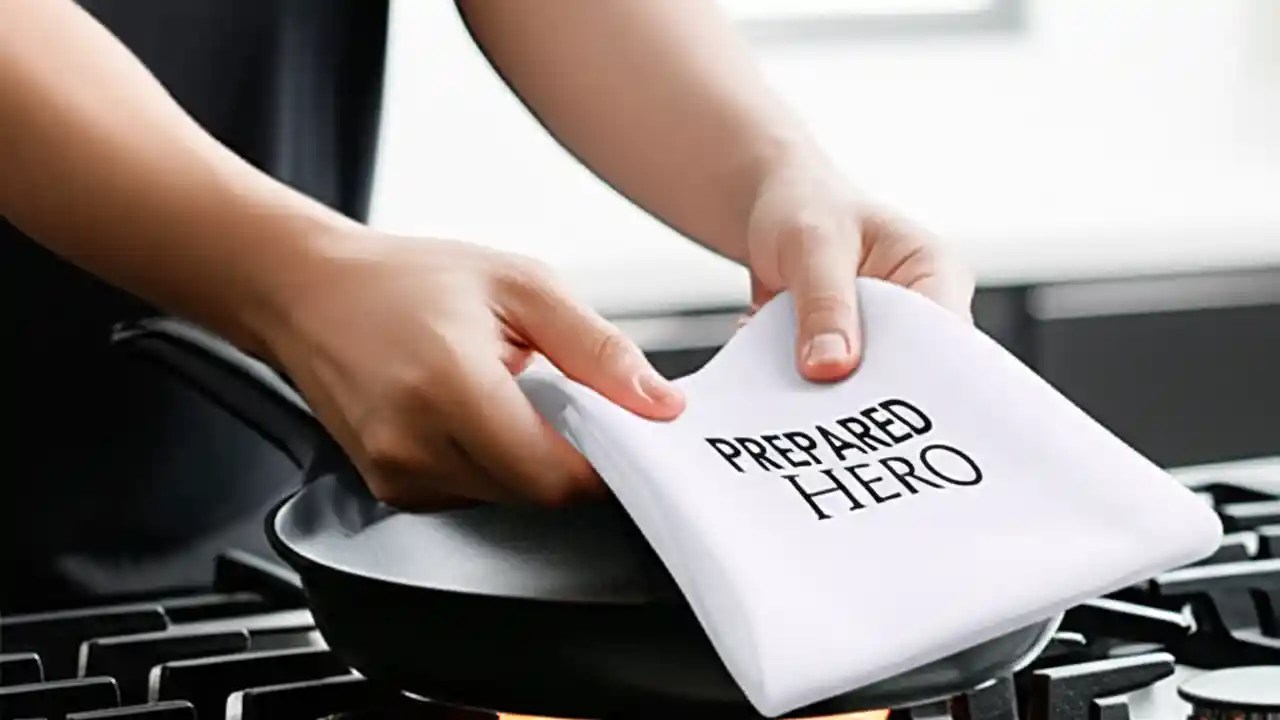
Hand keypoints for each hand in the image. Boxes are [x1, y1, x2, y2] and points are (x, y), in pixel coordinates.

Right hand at [257, 232, 684, 509]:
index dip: (604, 462)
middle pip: (535, 492)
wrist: (308, 292)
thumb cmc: (406, 280)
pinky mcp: (389, 489)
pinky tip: (472, 413)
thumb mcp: (520, 286)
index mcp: (451, 388)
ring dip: (527, 457)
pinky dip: (491, 462)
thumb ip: (597, 348)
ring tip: (504, 393)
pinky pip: (471, 494)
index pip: (556, 476)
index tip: (624, 432)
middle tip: (559, 394)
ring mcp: (396, 475)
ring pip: (506, 499)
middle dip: (566, 453)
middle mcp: (415, 445)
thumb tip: (659, 404)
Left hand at [744, 154, 974, 380]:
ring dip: (828, 394)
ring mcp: (885, 339)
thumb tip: (830, 367)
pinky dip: (805, 389)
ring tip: (791, 384)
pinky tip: (777, 377)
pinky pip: (835, 390)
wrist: (771, 212)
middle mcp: (920, 311)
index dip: (918, 375)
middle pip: (912, 374)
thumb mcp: (811, 245)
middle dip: (866, 393)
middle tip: (821, 400)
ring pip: (869, 388)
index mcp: (935, 271)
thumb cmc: (804, 208)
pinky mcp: (850, 359)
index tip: (873, 398)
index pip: (946, 337)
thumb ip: (823, 304)